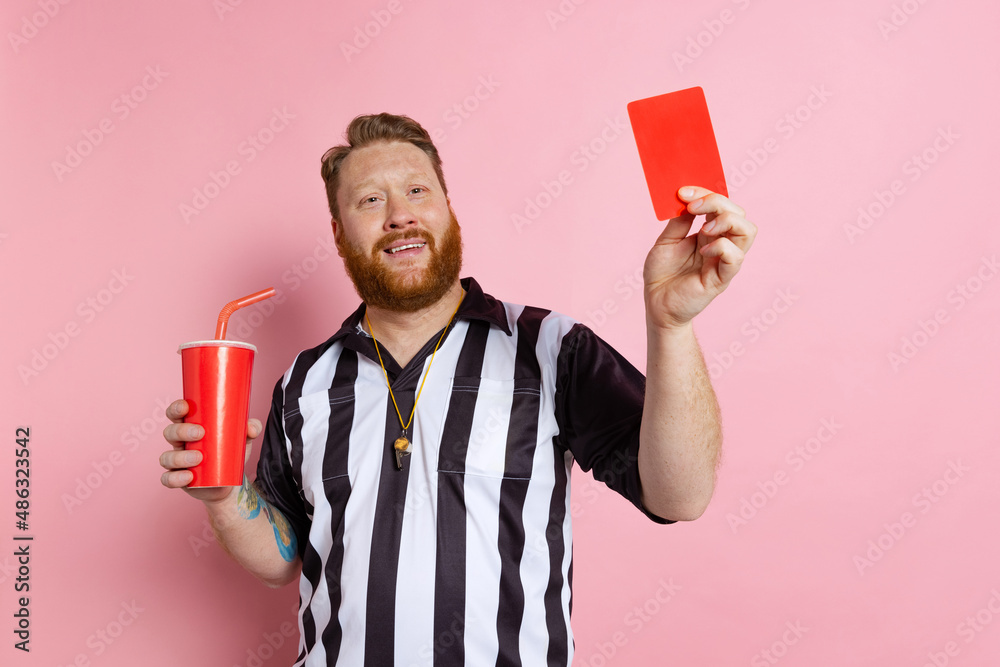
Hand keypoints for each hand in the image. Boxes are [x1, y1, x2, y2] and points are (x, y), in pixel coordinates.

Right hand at [159, 399, 261, 503]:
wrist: (229, 481)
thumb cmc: (230, 453)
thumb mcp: (242, 438)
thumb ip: (251, 428)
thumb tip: (252, 427)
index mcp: (190, 426)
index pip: (176, 414)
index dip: (176, 408)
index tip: (185, 407)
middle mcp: (179, 443)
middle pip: (170, 432)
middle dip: (181, 431)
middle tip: (200, 433)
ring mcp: (176, 462)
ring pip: (167, 457)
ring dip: (180, 457)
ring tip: (199, 458)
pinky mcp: (178, 479)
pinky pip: (168, 479)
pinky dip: (175, 478)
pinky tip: (189, 476)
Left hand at [643, 186, 756, 329]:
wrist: (656, 305)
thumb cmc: (661, 275)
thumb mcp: (665, 242)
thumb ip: (679, 222)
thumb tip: (687, 200)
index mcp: (708, 233)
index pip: (720, 205)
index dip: (705, 193)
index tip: (683, 192)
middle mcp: (720, 244)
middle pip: (739, 213)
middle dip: (717, 202)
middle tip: (692, 208)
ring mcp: (724, 260)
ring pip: (748, 230)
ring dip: (726, 221)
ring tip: (703, 230)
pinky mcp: (722, 278)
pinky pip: (736, 257)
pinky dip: (721, 247)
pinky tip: (703, 253)